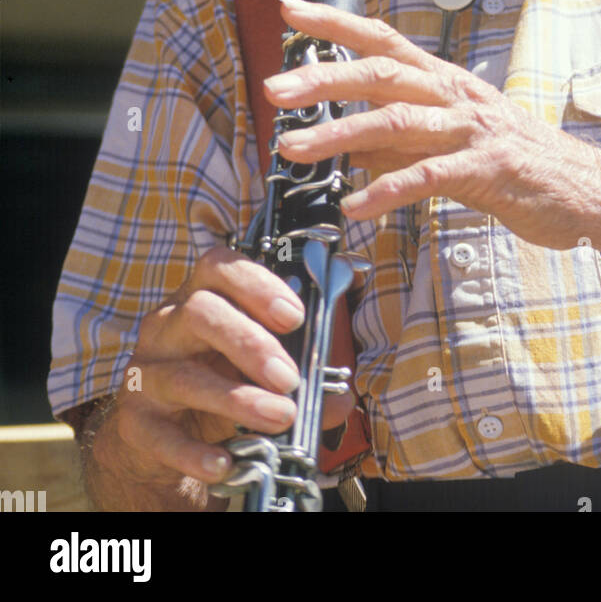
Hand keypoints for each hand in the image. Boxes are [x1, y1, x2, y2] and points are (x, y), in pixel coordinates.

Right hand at [102, 246, 353, 491]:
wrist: (163, 435)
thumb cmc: (217, 381)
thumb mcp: (256, 369)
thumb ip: (299, 375)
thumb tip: (338, 397)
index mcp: (200, 297)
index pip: (219, 267)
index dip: (257, 285)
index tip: (294, 316)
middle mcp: (166, 326)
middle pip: (200, 313)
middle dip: (250, 344)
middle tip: (289, 378)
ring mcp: (146, 372)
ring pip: (184, 376)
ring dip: (238, 399)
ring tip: (279, 418)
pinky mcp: (133, 420)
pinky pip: (162, 435)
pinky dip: (195, 452)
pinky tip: (226, 462)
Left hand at [265, 0, 600, 255]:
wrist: (587, 190)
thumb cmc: (516, 163)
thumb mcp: (449, 145)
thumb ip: (398, 143)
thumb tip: (344, 147)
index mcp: (443, 81)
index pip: (383, 38)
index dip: (336, 22)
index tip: (288, 7)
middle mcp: (454, 94)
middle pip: (382, 72)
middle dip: (324, 77)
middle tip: (273, 88)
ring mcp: (471, 129)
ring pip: (397, 121)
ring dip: (338, 134)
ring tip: (291, 149)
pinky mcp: (486, 169)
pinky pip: (427, 177)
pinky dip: (386, 191)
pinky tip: (353, 208)